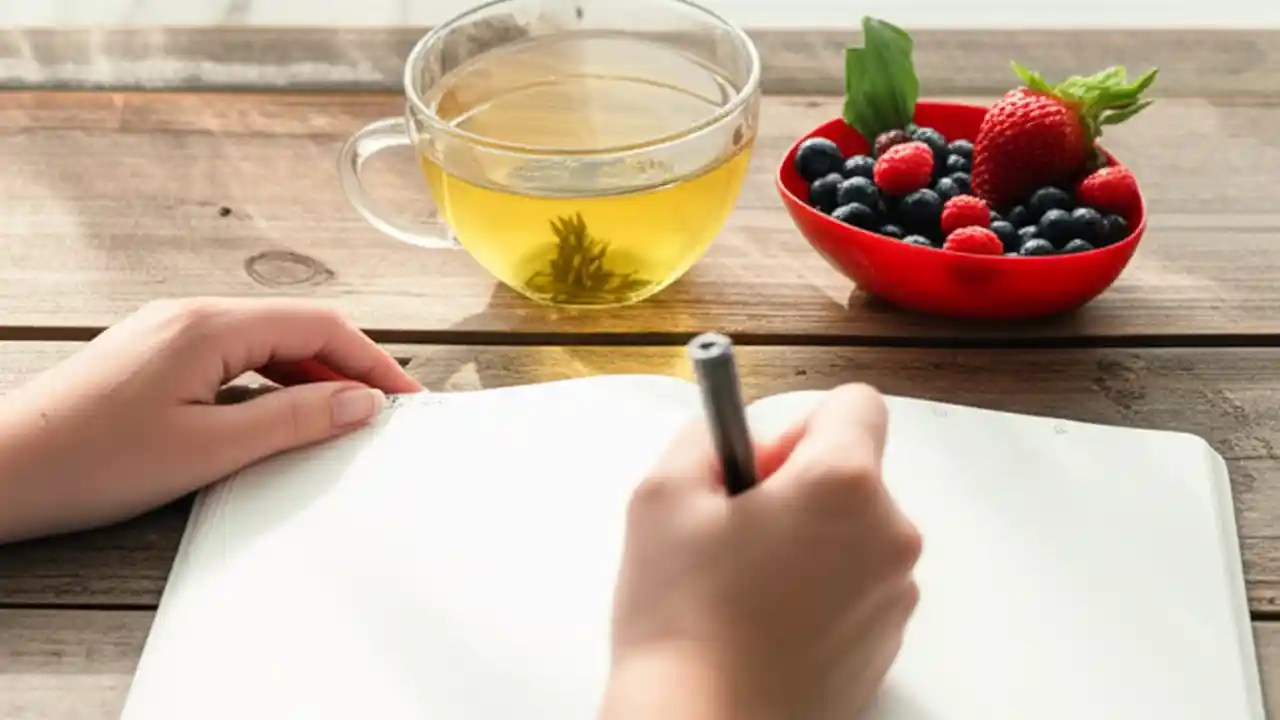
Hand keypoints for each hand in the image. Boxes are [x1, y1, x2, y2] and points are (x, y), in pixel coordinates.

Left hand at [0, 298, 421, 543]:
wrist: (0, 470)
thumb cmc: (89, 462)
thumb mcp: (208, 448)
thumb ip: (293, 420)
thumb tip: (359, 403)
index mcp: (208, 326)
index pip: (318, 326)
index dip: (372, 361)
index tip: (406, 398)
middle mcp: (189, 316)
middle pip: (295, 329)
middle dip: (348, 368)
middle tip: (384, 414)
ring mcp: (168, 333)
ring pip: (265, 345)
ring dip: (311, 378)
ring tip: (343, 420)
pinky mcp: (154, 357)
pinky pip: (233, 359)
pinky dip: (272, 384)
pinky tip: (283, 416)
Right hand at [602, 384, 921, 719]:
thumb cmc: (683, 623)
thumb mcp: (662, 495)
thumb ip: (707, 434)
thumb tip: (735, 432)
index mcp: (844, 486)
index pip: (856, 404)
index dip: (797, 426)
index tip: (756, 469)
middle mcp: (888, 536)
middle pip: (851, 473)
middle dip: (796, 488)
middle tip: (733, 534)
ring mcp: (893, 597)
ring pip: (851, 534)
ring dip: (805, 543)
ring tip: (741, 588)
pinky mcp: (884, 645)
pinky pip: (853, 588)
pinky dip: (815, 592)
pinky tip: (761, 624)